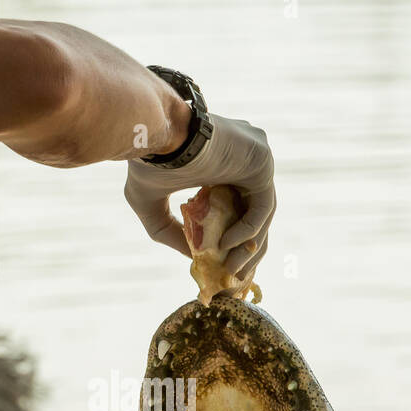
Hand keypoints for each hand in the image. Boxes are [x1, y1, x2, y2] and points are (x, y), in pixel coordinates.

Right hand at [124, 114, 275, 281]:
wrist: (154, 132)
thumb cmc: (147, 162)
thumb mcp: (149, 205)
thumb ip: (170, 231)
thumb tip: (193, 258)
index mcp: (221, 166)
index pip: (236, 209)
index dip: (233, 242)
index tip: (224, 268)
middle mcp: (243, 160)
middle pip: (254, 215)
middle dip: (245, 251)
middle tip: (234, 279)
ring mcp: (256, 158)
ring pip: (261, 214)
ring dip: (247, 248)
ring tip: (228, 271)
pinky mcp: (262, 161)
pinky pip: (262, 207)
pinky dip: (247, 231)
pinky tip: (225, 245)